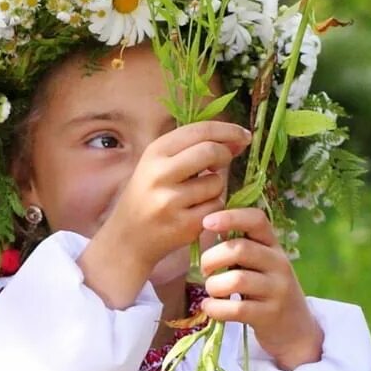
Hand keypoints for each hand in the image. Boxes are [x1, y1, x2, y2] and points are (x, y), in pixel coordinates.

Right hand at [82, 121, 251, 307]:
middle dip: (225, 156)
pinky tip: (196, 212)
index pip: (200, 130)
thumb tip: (238, 139)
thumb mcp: (158, 165)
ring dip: (216, 187)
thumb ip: (192, 148)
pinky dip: (213, 208)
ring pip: (216, 182)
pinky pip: (216, 207)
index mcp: (154, 153)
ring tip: (197, 195)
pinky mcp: (183, 224)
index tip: (243, 136)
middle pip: (211, 151)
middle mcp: (159, 174)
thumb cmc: (148, 196)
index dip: (228, 130)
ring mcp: (170, 201)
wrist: (126, 239)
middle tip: (222, 164)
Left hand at [198, 207, 322, 368]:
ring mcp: (276, 290)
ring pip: (236, 280)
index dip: (231, 217)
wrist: (295, 329)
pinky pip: (235, 308)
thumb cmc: (266, 291)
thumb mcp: (260, 264)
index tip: (207, 222)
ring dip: (213, 286)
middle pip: (240, 249)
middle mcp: (279, 263)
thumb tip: (207, 227)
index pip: (257, 220)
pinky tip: (211, 307)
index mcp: (273, 246)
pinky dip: (215, 308)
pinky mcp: (269, 315)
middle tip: (205, 270)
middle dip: (212, 258)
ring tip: (212, 292)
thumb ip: (240, 248)